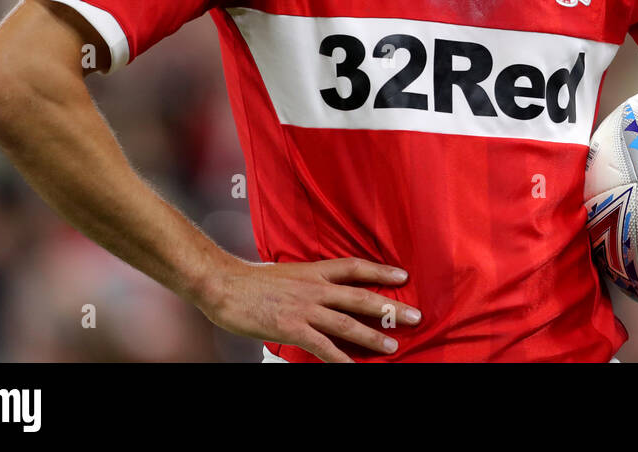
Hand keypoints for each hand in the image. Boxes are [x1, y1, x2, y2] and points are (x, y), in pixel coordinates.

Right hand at [195, 256, 419, 361]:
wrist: (223, 283)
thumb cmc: (251, 280)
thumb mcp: (287, 272)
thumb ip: (308, 281)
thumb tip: (323, 289)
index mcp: (314, 271)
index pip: (355, 267)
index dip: (381, 270)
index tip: (404, 275)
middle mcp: (315, 288)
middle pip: (361, 297)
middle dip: (389, 308)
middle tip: (415, 316)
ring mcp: (305, 308)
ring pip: (347, 323)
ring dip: (372, 336)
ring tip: (393, 346)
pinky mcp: (292, 328)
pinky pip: (322, 346)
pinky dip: (340, 359)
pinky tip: (353, 369)